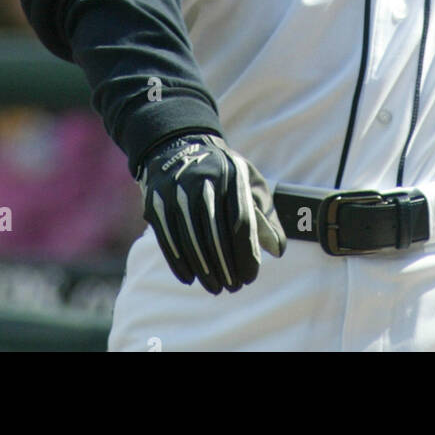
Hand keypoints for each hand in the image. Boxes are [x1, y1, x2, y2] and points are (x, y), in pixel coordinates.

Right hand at [139, 133, 285, 293]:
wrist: (178, 147)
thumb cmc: (222, 173)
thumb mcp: (248, 181)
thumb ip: (265, 214)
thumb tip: (277, 249)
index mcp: (233, 174)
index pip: (241, 221)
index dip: (246, 253)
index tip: (250, 277)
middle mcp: (205, 179)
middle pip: (216, 233)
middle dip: (226, 265)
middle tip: (233, 287)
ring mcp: (178, 188)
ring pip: (191, 238)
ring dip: (204, 268)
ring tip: (215, 287)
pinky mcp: (157, 199)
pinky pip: (168, 237)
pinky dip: (179, 260)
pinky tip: (190, 277)